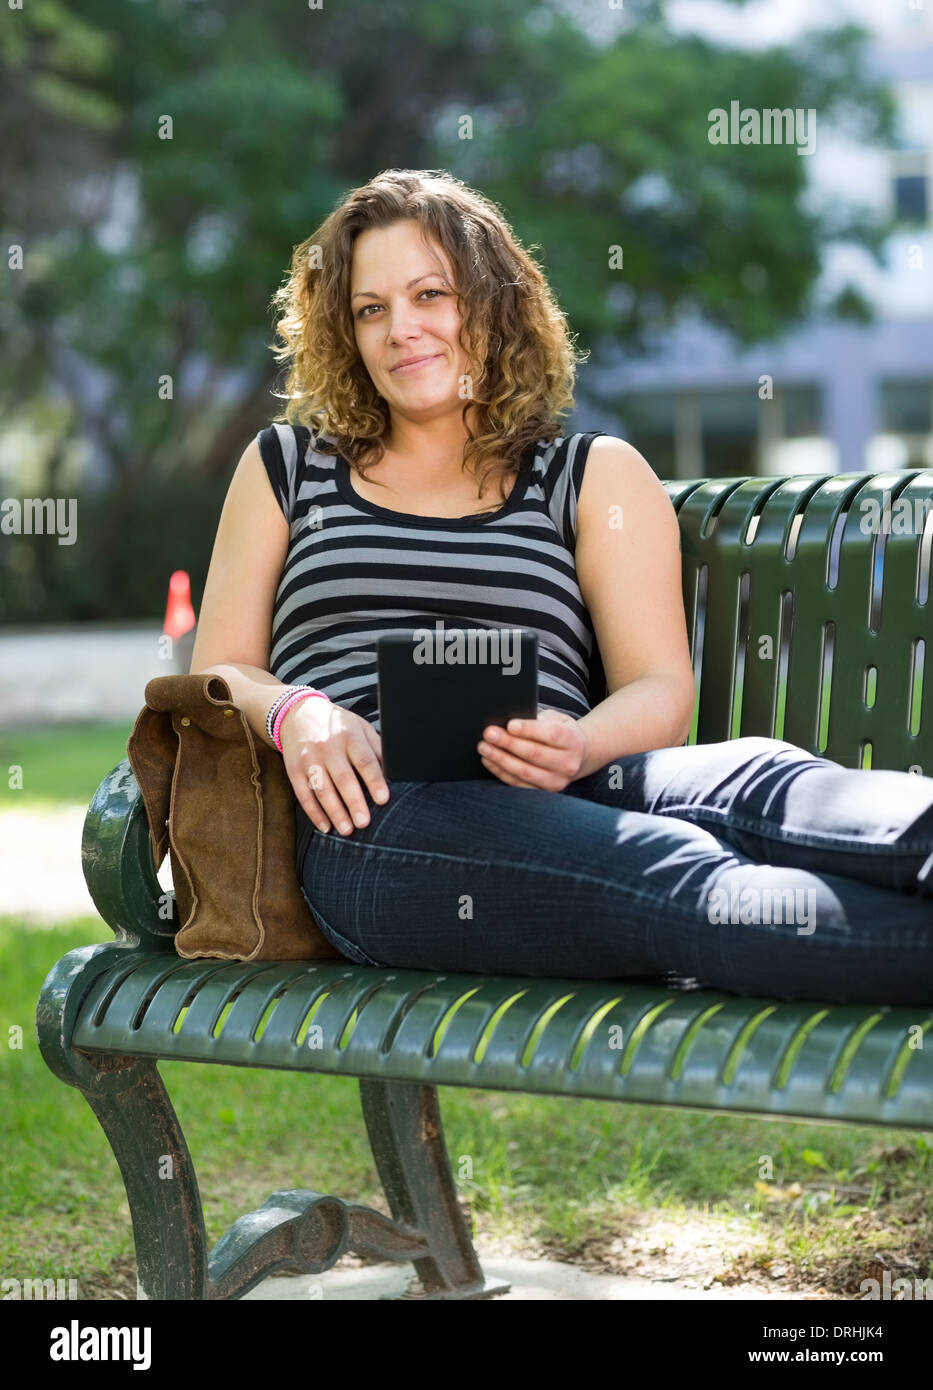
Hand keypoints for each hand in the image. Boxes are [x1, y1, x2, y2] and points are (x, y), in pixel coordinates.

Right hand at [278, 697, 388, 834]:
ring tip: (347, 830)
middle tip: (364, 823)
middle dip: (354, 802)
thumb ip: (376, 749)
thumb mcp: (360, 728)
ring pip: (322, 789)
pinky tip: (325, 826)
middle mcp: (328, 747)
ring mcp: (309, 759)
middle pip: (343, 778)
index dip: (374, 780)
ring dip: (334, 811)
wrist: (298, 715)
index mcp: (349, 736)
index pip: (364, 760)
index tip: (383, 799)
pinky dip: (314, 813)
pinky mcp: (294, 770)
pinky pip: (303, 794)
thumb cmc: (337, 726)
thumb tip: (394, 774)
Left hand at [477, 709, 586, 790]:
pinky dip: (501, 772)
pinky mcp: (544, 793)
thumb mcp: (556, 720)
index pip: (551, 735)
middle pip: (534, 754)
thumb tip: (508, 724)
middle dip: (508, 743)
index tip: (510, 724)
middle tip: (488, 733)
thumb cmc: (561, 733)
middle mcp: (568, 764)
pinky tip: (489, 760)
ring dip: (500, 759)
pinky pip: (518, 784)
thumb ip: (538, 720)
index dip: (529, 730)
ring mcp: (556, 781)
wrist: (578, 756)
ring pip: (524, 772)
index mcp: (573, 741)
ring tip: (484, 747)